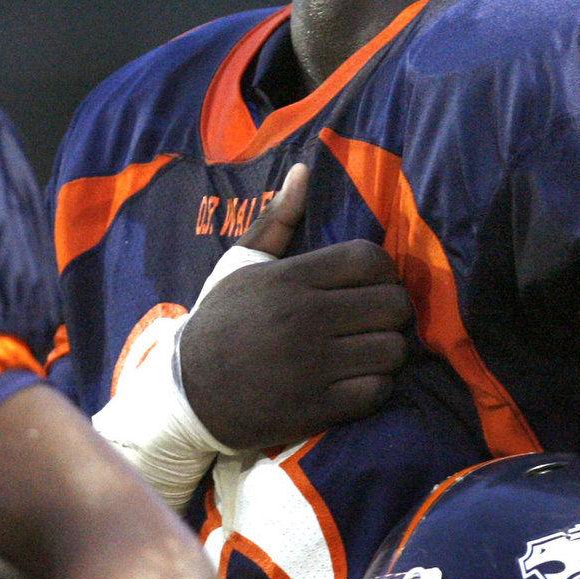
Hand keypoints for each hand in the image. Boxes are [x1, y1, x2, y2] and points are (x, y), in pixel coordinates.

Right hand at [180, 165, 412, 447]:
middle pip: (393, 305)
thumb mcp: (240, 266)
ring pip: (392, 349)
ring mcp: (312, 366)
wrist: (186, 394)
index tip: (373, 283)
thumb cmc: (220, 322)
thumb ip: (276, 220)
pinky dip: (376, 386)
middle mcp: (304, 319)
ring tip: (370, 349)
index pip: (369, 259)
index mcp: (289, 280)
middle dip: (393, 311)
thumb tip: (303, 170)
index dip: (383, 270)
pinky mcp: (316, 408)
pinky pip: (378, 391)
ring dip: (388, 350)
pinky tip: (359, 380)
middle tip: (378, 318)